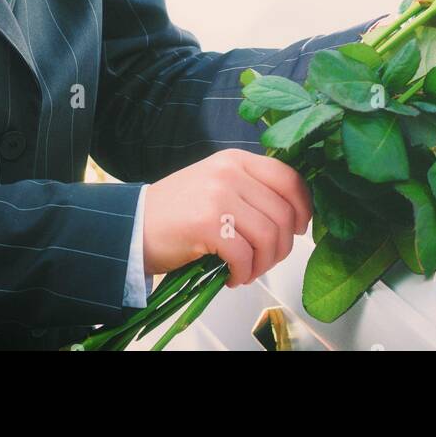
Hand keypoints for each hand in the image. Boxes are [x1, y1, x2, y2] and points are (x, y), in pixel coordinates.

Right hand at [142, 148, 311, 287]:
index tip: (299, 229)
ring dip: (263, 264)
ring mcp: (218, 196)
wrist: (132, 224)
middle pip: (283, 214)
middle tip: (264, 261)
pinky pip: (245, 255)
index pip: (289, 178)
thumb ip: (251, 190)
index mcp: (236, 160)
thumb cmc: (176, 211)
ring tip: (247, 270)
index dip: (303, 208)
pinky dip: (244, 273)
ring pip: (269, 236)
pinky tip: (231, 276)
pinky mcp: (207, 223)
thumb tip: (293, 217)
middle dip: (281, 248)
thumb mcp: (217, 185)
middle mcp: (230, 172)